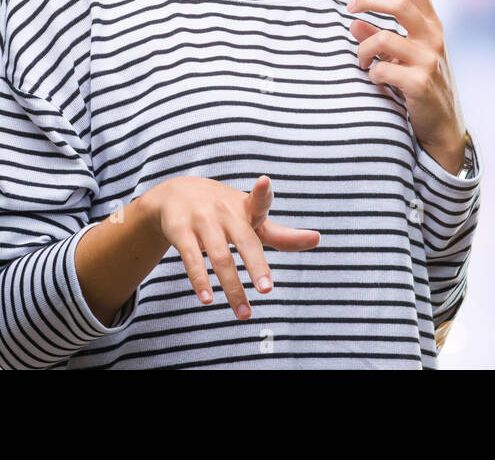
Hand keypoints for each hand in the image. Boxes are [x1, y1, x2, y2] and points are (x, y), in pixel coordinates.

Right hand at [147, 175, 319, 319]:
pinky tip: (208, 300)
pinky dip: (200, 281)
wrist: (176, 192)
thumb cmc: (225, 210)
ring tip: (244, 312)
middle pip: (245, 241)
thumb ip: (282, 234)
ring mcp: (201, 220)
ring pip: (219, 256)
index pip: (258, 199)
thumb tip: (318, 239)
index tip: (264, 182)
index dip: (262, 192)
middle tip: (268, 289)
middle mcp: (225, 211)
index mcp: (246, 207)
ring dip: (232, 287)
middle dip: (256, 265)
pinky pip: (191, 258)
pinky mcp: (180, 230)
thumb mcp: (252, 219)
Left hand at [347, 0, 465, 171]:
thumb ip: (381, 40)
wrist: (444, 128)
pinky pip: (382, 71)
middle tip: (350, 9)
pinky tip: (376, 82)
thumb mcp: (406, 59)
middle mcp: (434, 39)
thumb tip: (355, 25)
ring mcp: (429, 61)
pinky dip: (372, 75)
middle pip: (399, 5)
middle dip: (369, 1)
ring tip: (360, 63)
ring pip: (383, 39)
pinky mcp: (420, 84)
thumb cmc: (423, 88)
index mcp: (433, 28)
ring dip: (363, 51)